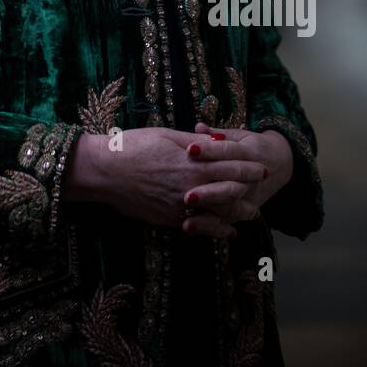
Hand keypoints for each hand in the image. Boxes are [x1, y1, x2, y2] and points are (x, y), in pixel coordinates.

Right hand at [62, 127, 265, 235]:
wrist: (105, 172)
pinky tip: (226, 231)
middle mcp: (191, 188)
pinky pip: (200, 228)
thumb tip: (217, 141)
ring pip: (219, 214)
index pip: (231, 166)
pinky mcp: (169, 220)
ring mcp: (181, 207)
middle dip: (249, 191)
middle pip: (231, 193)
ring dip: (238, 214)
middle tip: (262, 190)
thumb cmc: (132, 147)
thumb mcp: (166, 135)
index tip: (262, 167)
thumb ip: (195, 141)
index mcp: (193, 164)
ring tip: (251, 213)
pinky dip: (216, 230)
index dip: (249, 167)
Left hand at [180, 122, 293, 237]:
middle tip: (187, 196)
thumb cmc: (253, 146)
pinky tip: (189, 226)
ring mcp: (249, 197)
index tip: (189, 150)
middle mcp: (251, 179)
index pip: (228, 152)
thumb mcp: (239, 136)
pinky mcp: (245, 211)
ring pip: (230, 208)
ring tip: (186, 212)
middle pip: (230, 186)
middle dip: (209, 192)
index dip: (209, 151)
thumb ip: (217, 134)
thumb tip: (198, 126)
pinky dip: (209, 226)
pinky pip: (226, 222)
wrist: (280, 164)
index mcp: (249, 153)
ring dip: (208, 213)